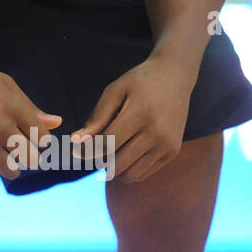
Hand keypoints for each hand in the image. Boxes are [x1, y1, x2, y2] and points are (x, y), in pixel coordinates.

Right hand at [0, 44, 60, 183]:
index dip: (38, 139)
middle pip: (32, 159)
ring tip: (0, 153)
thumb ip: (30, 107)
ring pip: (11, 172)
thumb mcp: (4, 84)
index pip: (43, 138)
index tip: (28, 134)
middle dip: (28, 154)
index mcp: (14, 106)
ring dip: (9, 165)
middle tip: (16, 146)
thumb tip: (56, 122)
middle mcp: (0, 126)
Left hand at [73, 57, 193, 182]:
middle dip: (101, 161)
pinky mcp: (172, 151)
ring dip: (116, 168)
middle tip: (95, 150)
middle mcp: (157, 132)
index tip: (76, 151)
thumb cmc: (139, 82)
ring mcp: (167, 144)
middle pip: (119, 163)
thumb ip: (97, 118)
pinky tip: (126, 151)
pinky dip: (130, 168)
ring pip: (132, 175)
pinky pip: (144, 173)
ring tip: (110, 151)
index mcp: (140, 113)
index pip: (108, 143)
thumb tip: (76, 141)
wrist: (174, 76)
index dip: (88, 150)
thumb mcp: (114, 91)